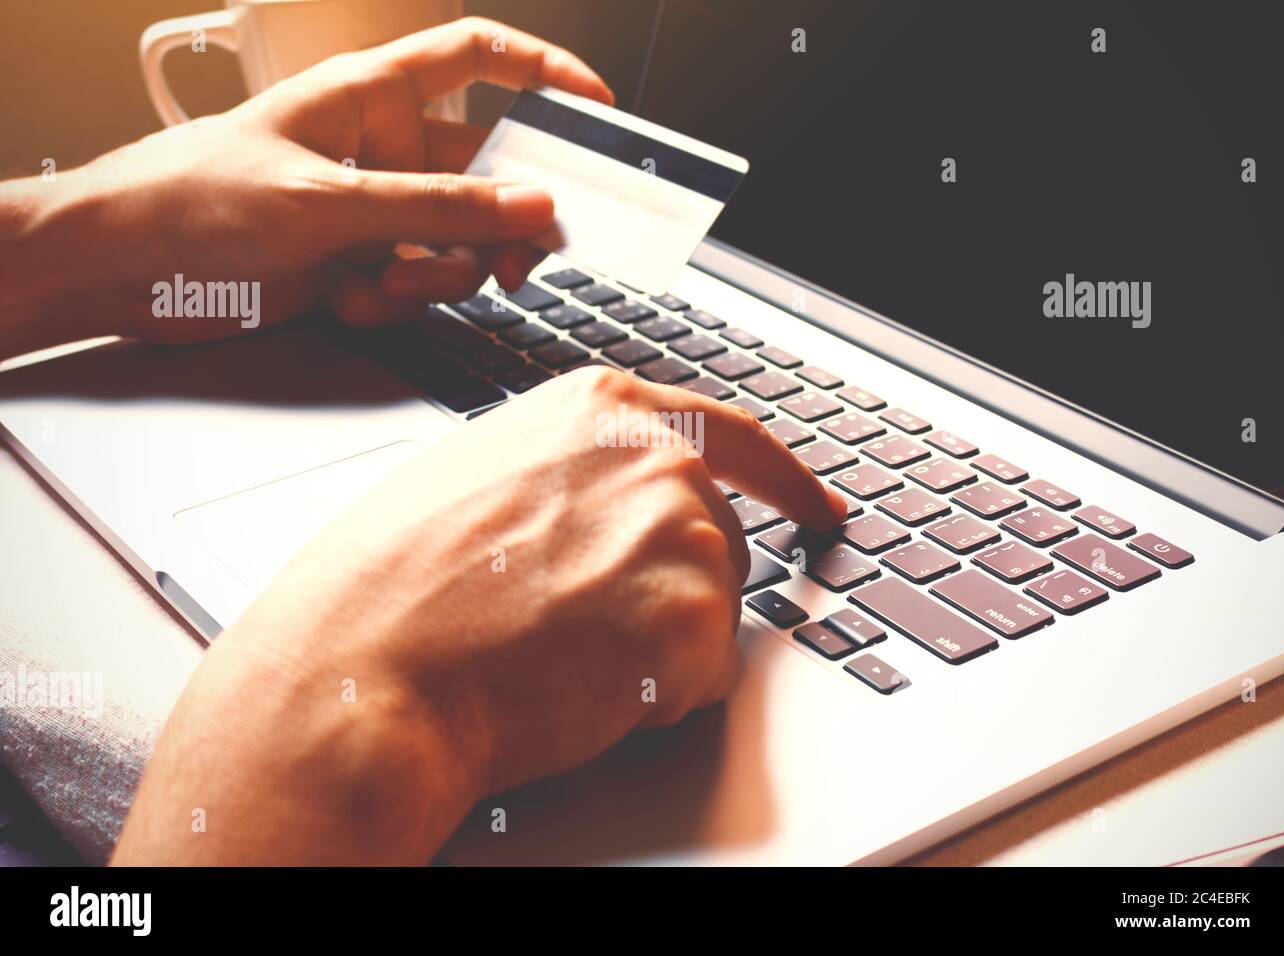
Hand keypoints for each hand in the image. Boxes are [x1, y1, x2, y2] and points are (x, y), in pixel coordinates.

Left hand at [0, 17, 612, 354]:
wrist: (119, 270)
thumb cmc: (191, 199)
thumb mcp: (329, 202)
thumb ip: (438, 209)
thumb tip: (530, 207)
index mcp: (368, 97)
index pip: (474, 61)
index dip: (541, 75)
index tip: (596, 107)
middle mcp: (376, 150)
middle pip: (481, 176)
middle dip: (498, 223)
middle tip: (515, 258)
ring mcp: (368, 210)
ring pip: (455, 243)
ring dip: (436, 274)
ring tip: (384, 281)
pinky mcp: (353, 263)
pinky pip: (415, 283)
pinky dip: (394, 300)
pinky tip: (349, 297)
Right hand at [111, 369, 847, 864]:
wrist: (365, 671)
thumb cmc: (394, 585)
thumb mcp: (482, 474)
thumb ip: (574, 468)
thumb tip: (616, 501)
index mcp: (601, 410)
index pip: (733, 437)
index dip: (786, 483)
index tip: (820, 509)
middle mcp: (657, 454)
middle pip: (721, 542)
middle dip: (672, 592)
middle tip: (576, 627)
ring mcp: (682, 529)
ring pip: (712, 614)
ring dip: (654, 646)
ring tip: (556, 651)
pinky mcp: (693, 616)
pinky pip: (702, 676)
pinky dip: (653, 696)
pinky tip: (574, 682)